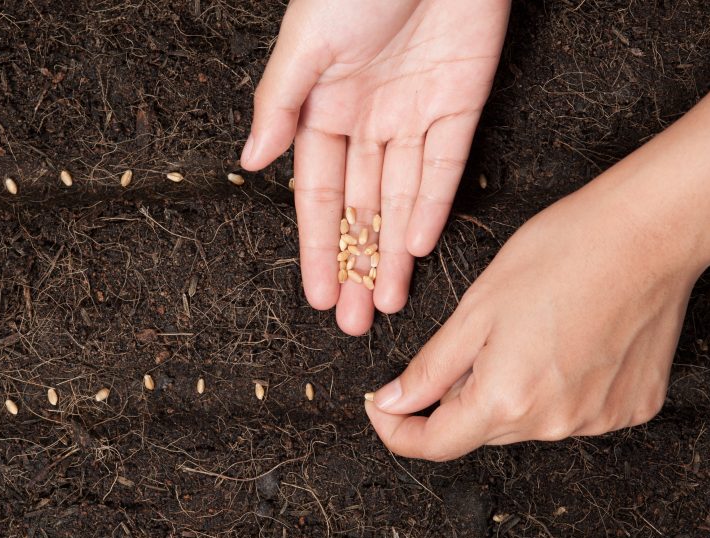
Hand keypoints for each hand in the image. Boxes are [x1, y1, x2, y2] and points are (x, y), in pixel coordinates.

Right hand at [242, 0, 509, 334]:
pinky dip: (431, 206)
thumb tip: (250, 163)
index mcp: (322, 109)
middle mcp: (366, 120)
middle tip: (356, 322)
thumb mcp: (305, 43)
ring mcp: (413, 115)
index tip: (318, 294)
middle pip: (360, 208)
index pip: (318, 195)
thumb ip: (279, 105)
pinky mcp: (459, 102)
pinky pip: (443, 166)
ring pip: (400, 198)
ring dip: (393, 252)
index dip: (317, 246)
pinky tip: (417, 248)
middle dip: (357, 265)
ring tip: (389, 302)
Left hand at [364, 186, 699, 460]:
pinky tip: (565, 345)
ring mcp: (597, 420)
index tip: (382, 407)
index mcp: (506, 401)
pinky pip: (572, 412)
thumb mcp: (474, 310)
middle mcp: (554, 424)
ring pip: (525, 421)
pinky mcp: (631, 408)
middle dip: (456, 398)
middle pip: (478, 430)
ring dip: (508, 392)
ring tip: (527, 333)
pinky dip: (555, 389)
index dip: (396, 430)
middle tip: (468, 343)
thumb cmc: (562, 256)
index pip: (433, 446)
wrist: (650, 233)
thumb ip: (429, 369)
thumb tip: (391, 404)